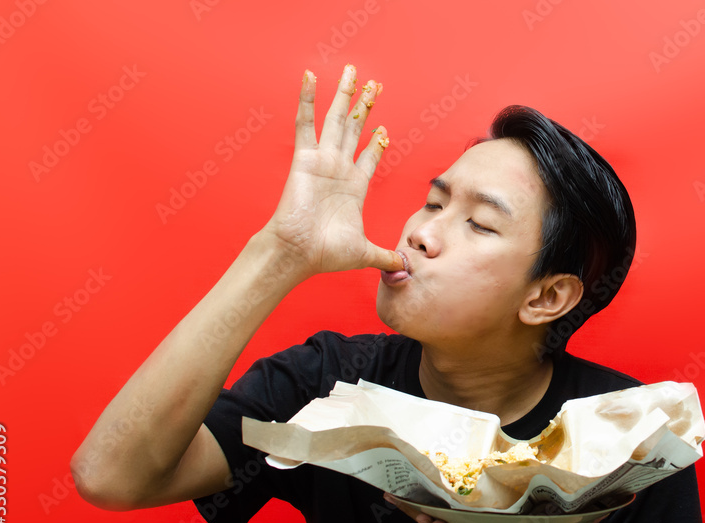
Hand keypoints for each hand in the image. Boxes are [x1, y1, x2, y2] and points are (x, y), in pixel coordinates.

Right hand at [263, 64, 402, 279]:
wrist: (299, 253)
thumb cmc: (326, 254)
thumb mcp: (366, 254)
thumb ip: (386, 258)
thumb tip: (406, 270)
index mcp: (354, 188)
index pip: (368, 158)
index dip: (377, 143)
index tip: (384, 130)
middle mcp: (339, 169)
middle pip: (355, 129)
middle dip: (365, 107)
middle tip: (374, 85)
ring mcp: (322, 160)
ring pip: (337, 119)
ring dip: (345, 95)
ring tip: (353, 71)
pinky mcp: (304, 157)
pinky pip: (306, 122)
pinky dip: (307, 99)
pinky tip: (310, 77)